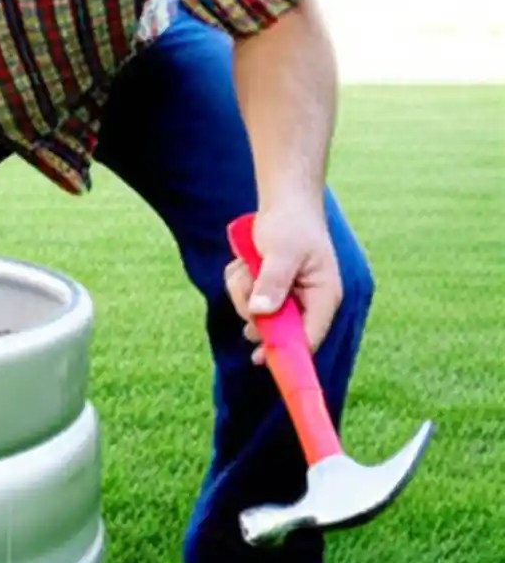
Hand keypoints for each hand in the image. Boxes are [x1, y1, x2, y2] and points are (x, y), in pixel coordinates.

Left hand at [224, 204, 341, 364]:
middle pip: (274, 328)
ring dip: (242, 290)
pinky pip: (244, 298)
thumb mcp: (282, 251)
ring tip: (249, 263)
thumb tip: (262, 313)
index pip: (308, 337)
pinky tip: (245, 261)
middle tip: (248, 282)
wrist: (284, 202)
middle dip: (253, 308)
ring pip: (253, 313)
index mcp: (323, 297)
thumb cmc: (292, 223)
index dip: (285, 351)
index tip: (258, 360)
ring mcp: (285, 297)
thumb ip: (273, 281)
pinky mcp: (267, 290)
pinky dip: (238, 281)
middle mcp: (306, 302)